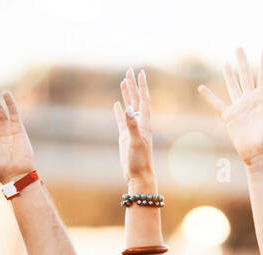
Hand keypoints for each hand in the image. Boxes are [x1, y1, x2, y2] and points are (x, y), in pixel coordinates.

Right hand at [114, 68, 154, 187]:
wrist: (139, 175)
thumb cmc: (139, 161)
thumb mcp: (135, 142)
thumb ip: (131, 125)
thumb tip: (126, 108)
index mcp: (144, 123)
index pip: (143, 100)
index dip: (142, 86)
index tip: (140, 73)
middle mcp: (139, 124)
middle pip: (136, 100)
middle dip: (133, 86)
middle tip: (129, 71)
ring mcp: (132, 129)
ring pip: (129, 107)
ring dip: (127, 95)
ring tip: (124, 82)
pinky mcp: (125, 136)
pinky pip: (121, 119)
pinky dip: (119, 111)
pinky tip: (117, 104)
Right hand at [199, 45, 262, 167]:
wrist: (259, 154)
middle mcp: (250, 100)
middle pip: (245, 76)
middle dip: (242, 62)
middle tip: (239, 48)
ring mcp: (239, 107)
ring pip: (232, 86)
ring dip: (229, 75)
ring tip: (226, 63)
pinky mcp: (230, 117)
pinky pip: (217, 104)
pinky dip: (209, 97)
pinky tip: (202, 88)